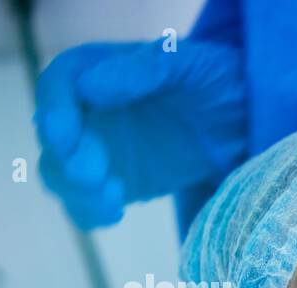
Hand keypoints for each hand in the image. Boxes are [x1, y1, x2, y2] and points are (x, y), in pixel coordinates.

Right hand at [34, 39, 246, 228]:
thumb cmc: (214, 80)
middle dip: (67, 159)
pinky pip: (87, 203)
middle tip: (97, 174)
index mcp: (97, 70)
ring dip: (75, 190)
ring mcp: (99, 150)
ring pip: (61, 174)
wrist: (242, 118)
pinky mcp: (117, 182)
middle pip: (54, 137)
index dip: (56, 111)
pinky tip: (116, 212)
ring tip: (115, 196)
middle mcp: (88, 111)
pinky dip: (90, 212)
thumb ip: (144, 71)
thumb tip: (90, 89)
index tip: (67, 137)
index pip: (59, 86)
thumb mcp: (187, 65)